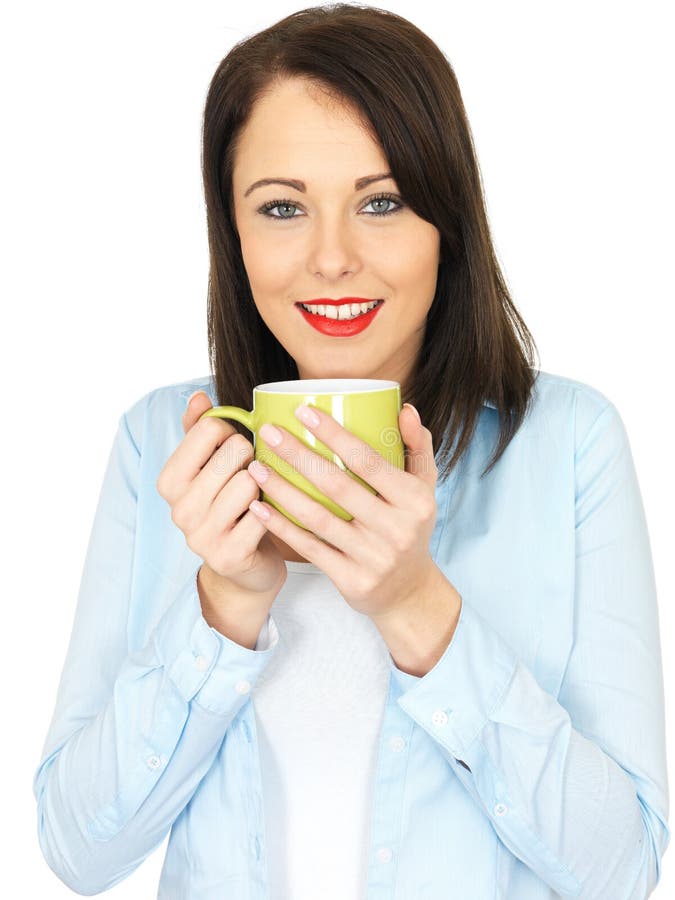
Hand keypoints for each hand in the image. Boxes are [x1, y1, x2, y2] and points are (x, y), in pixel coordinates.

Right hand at [156, 390, 286, 597]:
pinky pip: (264, 515)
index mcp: (169, 480)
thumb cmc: (231, 505)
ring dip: (265, 486)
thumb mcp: (211, 467)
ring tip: (259, 498)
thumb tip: (199, 398)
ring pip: (250, 481)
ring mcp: (200, 536)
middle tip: (252, 475)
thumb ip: (200, 430)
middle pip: (233, 451)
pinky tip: (269, 519)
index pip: (209, 428)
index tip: (234, 450)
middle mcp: (178, 509)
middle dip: (252, 457)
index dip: (232, 432)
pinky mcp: (227, 557)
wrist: (244, 568)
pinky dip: (273, 513)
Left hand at [247, 403, 439, 619]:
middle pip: (337, 485)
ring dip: (282, 489)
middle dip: (298, 455)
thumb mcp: (424, 489)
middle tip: (268, 433)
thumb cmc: (410, 528)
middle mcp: (395, 528)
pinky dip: (281, 527)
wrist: (409, 592)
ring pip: (317, 517)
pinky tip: (259, 507)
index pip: (368, 460)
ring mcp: (373, 556)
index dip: (334, 434)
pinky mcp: (351, 579)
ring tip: (257, 467)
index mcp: (414, 500)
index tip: (303, 411)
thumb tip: (404, 409)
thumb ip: (417, 447)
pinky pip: (309, 547)